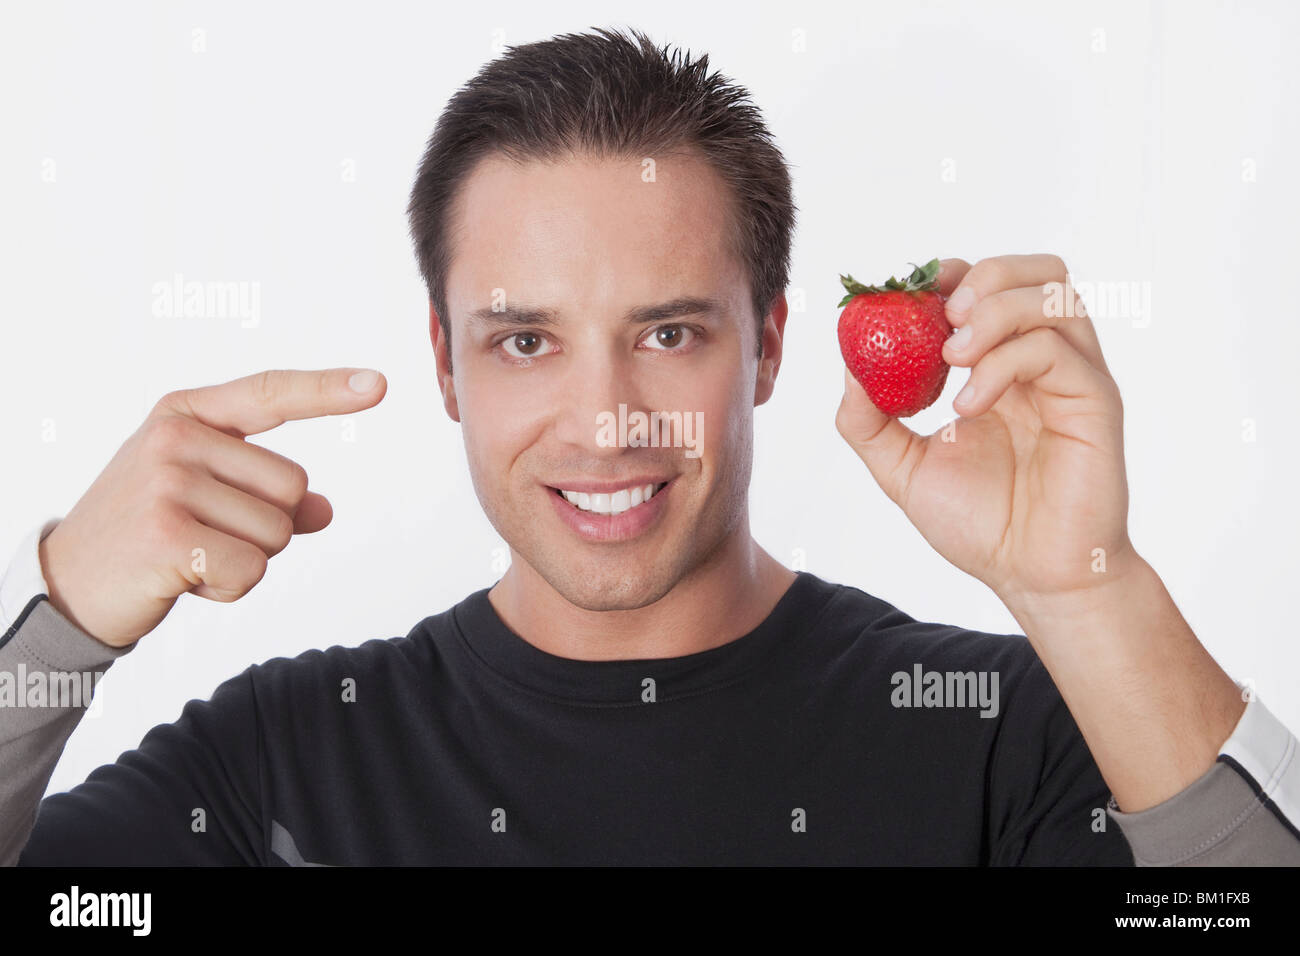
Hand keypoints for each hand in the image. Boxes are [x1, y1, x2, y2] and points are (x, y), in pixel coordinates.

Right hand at [38, 368, 386, 647]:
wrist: (68, 583)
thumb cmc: (146, 532)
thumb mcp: (204, 498)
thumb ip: (267, 496)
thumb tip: (325, 509)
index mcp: (185, 415)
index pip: (269, 393)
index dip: (327, 391)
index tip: (379, 385)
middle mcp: (176, 438)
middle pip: (293, 486)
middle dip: (265, 526)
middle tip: (201, 534)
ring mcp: (167, 482)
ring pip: (279, 532)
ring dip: (246, 558)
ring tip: (189, 554)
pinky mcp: (166, 533)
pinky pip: (252, 569)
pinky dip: (229, 587)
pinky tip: (183, 579)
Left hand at [836, 254, 1137, 604]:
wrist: (1030, 575)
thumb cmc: (980, 524)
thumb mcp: (902, 468)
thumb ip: (869, 421)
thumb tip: (847, 369)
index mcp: (1005, 366)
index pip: (991, 288)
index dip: (950, 276)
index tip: (908, 295)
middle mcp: (1046, 362)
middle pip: (1037, 271)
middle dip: (983, 277)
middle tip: (941, 315)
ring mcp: (1074, 378)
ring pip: (1054, 295)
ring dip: (993, 312)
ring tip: (951, 358)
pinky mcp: (1095, 400)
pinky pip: (1055, 350)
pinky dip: (1002, 363)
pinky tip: (969, 406)